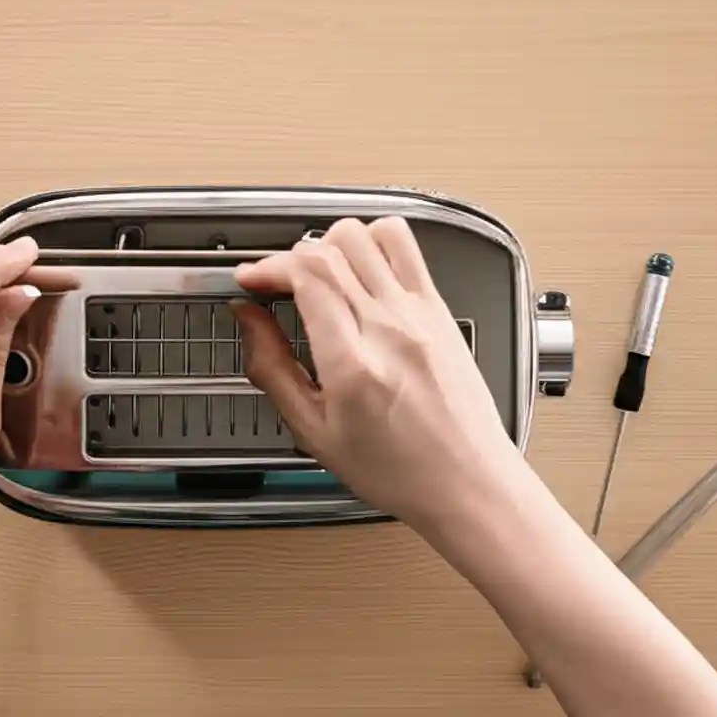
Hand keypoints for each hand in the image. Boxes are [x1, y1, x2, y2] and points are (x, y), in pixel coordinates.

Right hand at [233, 217, 524, 526]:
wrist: (467, 482)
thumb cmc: (398, 470)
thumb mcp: (314, 433)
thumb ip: (273, 369)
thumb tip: (248, 320)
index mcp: (353, 364)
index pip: (307, 276)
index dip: (268, 266)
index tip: (251, 280)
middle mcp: (390, 329)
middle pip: (331, 248)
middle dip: (290, 256)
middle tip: (277, 284)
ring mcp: (420, 313)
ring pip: (368, 234)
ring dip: (333, 243)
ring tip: (322, 276)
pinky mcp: (439, 309)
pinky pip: (406, 247)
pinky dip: (375, 242)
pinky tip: (362, 272)